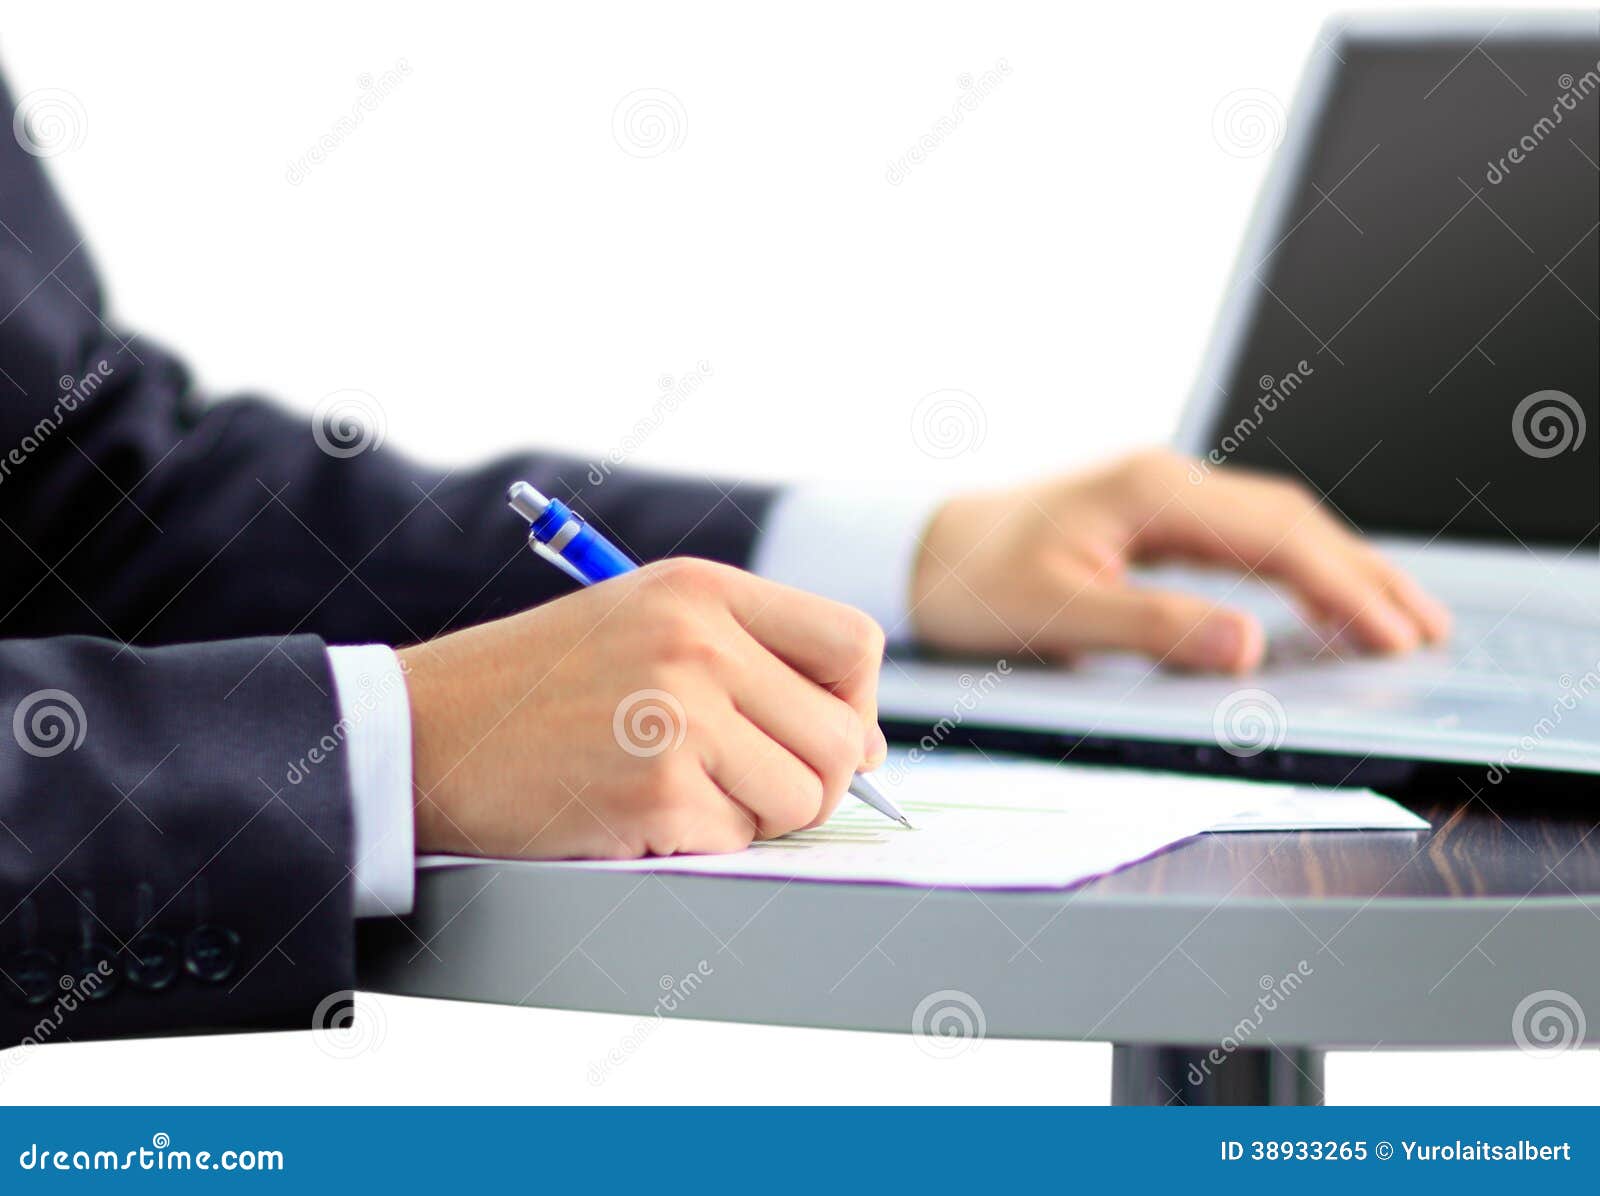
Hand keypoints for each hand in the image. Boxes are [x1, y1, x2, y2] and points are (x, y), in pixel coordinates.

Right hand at [399, 559, 887, 857]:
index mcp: (705, 590)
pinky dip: (695, 843)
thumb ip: (752, 660)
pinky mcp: (653, 789)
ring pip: (803, 799)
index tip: (815, 732)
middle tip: (746, 786)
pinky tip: (634, 812)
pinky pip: (735, 841)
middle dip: (813, 781)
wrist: (422, 732)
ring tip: (682, 792)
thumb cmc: (537, 687)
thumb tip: (864, 745)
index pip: (854, 644)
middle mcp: (701, 642)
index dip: (854, 703)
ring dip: (755, 817)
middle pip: (844, 738)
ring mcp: (679, 715)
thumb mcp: (645, 625)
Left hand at [910, 450, 1450, 672]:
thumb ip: (1152, 628)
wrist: (924, 551)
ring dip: (1338, 566)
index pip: (1275, 535)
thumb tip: (1250, 646)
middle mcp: (1167, 480)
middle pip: (1291, 519)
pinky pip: (1245, 535)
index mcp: (1150, 492)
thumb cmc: (977, 583)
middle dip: (1362, 574)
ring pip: (1275, 522)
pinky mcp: (1154, 516)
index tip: (1393, 636)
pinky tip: (1321, 599)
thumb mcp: (1056, 614)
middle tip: (1426, 632)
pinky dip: (1295, 566)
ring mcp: (1163, 494)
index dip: (1343, 587)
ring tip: (1399, 616)